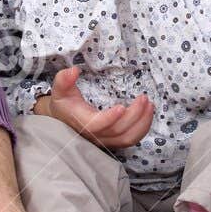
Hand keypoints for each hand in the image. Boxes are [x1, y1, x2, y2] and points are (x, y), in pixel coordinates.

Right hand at [34, 64, 154, 149]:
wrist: (65, 121)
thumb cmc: (64, 104)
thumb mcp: (60, 91)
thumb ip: (64, 80)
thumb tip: (73, 70)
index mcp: (82, 122)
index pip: (97, 125)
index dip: (109, 118)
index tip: (121, 106)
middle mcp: (95, 135)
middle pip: (118, 131)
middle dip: (134, 116)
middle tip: (144, 98)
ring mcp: (106, 140)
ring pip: (128, 138)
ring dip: (142, 123)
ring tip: (150, 105)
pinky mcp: (115, 141)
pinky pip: (132, 139)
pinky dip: (143, 128)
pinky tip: (148, 112)